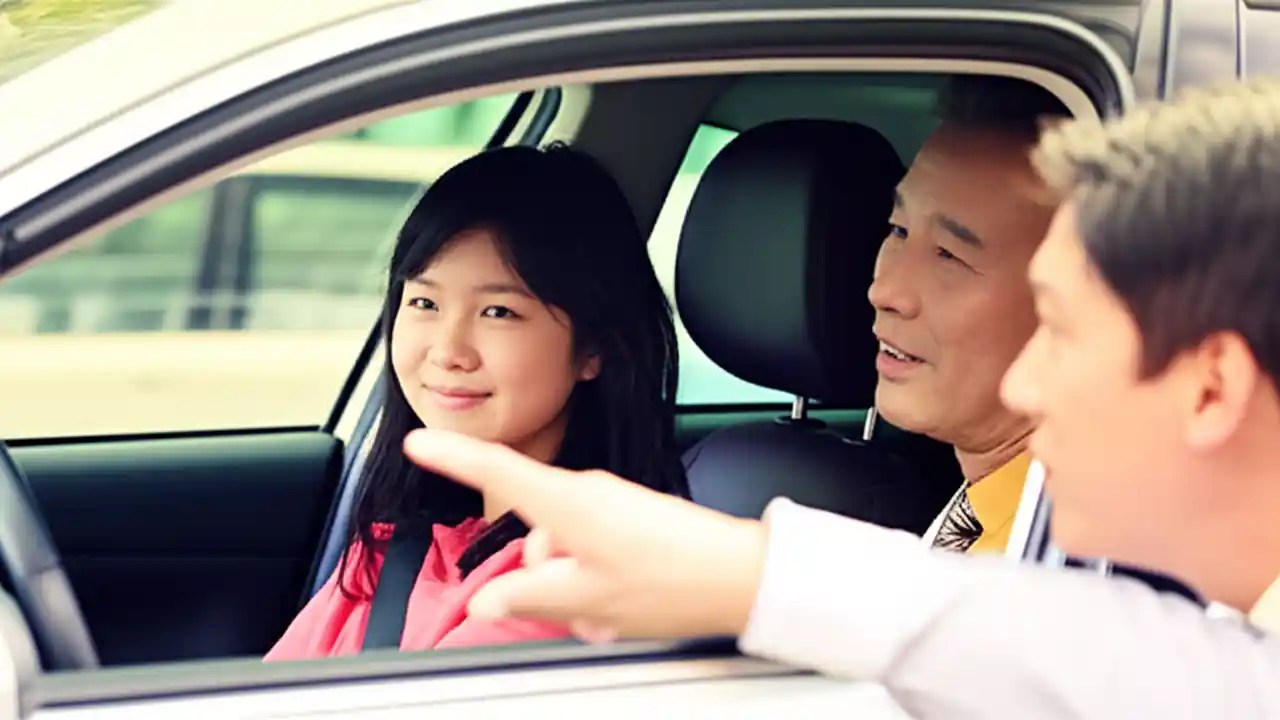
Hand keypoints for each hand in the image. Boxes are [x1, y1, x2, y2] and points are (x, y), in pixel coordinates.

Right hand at [403, 428, 767, 639]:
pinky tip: (619, 609)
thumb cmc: (672, 581)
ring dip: (571, 587)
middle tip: (573, 612)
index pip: (496, 470)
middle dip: (539, 576)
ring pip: (562, 548)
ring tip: (606, 617)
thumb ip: (528, 597)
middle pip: (531, 533)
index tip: (420, 440)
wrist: (739, 575)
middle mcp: (586, 494)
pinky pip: (591, 550)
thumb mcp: (586, 601)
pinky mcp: (630, 519)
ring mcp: (610, 505)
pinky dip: (594, 582)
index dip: (453, 457)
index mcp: (567, 503)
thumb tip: (488, 598)